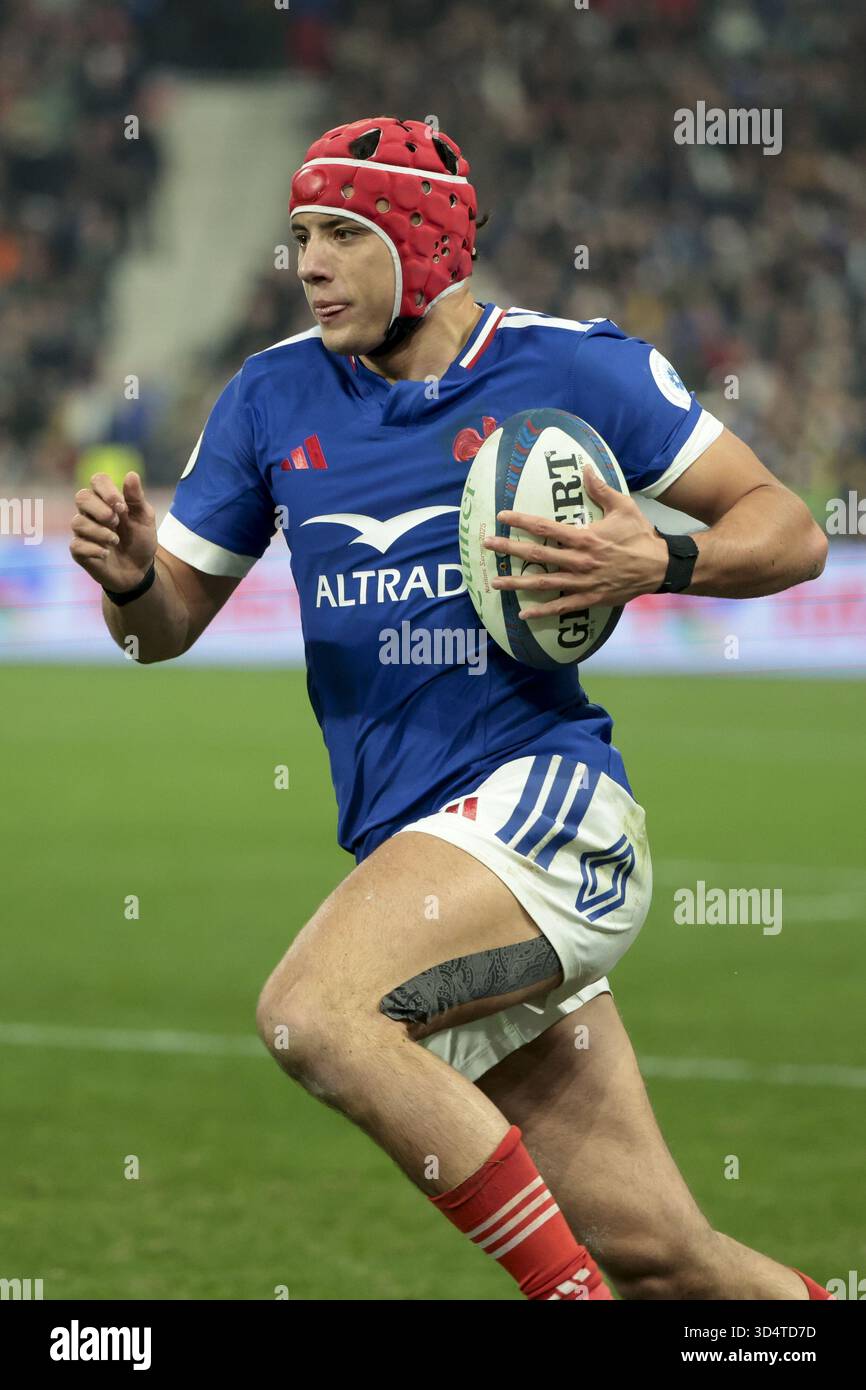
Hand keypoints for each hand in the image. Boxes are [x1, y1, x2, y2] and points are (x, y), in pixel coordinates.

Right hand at [69, 471, 156, 591]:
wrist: (139, 570)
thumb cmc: (140, 540)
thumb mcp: (144, 518)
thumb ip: (136, 498)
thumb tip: (131, 474)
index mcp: (107, 500)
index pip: (97, 480)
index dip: (107, 490)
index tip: (121, 506)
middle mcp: (91, 512)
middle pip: (81, 497)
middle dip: (100, 510)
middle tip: (116, 522)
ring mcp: (83, 531)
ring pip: (77, 522)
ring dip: (99, 532)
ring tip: (116, 541)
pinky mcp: (79, 550)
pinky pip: (76, 544)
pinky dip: (94, 549)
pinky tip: (106, 553)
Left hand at [483, 464, 669, 617]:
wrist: (660, 567)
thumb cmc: (640, 535)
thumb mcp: (624, 506)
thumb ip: (601, 489)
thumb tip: (585, 468)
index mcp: (584, 538)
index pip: (545, 527)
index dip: (521, 521)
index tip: (502, 516)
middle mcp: (579, 561)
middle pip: (537, 555)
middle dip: (509, 550)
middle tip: (488, 546)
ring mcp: (582, 582)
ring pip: (543, 583)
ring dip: (517, 583)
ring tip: (495, 582)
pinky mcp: (589, 599)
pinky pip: (561, 607)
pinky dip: (541, 611)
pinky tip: (522, 613)